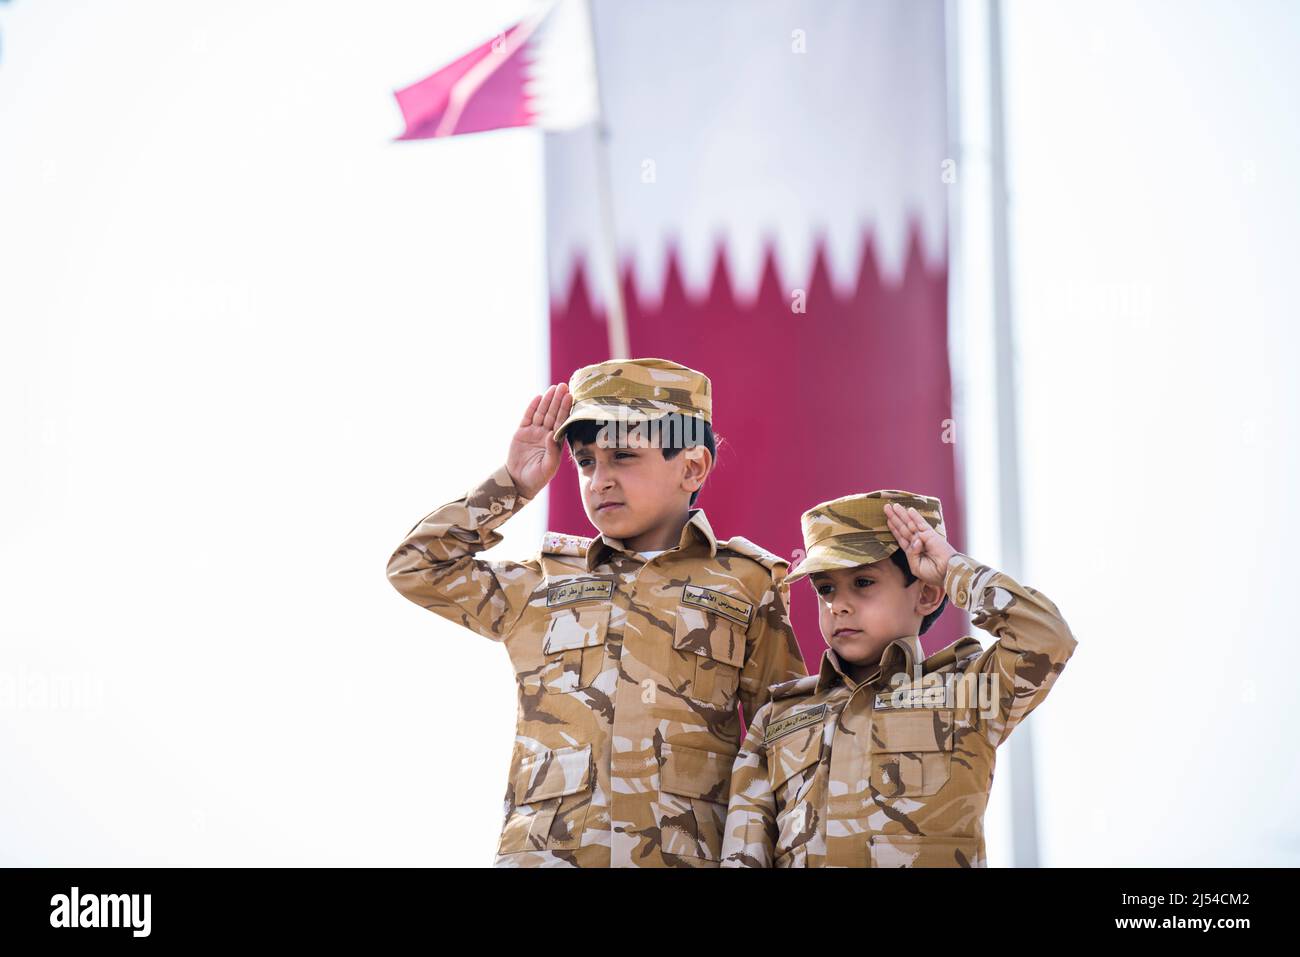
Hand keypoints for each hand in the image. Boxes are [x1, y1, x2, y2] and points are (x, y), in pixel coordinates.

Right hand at [506, 383, 572, 499]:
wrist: (518, 481)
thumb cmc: (537, 477)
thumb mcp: (548, 468)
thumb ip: (552, 452)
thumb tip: (552, 435)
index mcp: (555, 443)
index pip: (562, 422)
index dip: (565, 410)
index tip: (570, 397)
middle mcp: (546, 435)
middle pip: (553, 414)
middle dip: (558, 400)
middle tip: (564, 386)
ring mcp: (534, 432)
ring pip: (542, 413)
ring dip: (547, 400)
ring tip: (553, 388)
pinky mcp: (521, 432)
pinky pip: (528, 417)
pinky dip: (532, 407)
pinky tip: (538, 397)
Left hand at [883, 503, 955, 586]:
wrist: (947, 573)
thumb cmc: (934, 574)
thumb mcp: (916, 567)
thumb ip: (911, 554)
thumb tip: (915, 540)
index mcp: (913, 552)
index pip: (901, 538)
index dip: (894, 529)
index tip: (887, 520)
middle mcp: (918, 542)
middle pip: (903, 528)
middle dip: (894, 518)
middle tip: (886, 507)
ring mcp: (924, 537)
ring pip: (910, 524)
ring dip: (901, 515)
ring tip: (892, 506)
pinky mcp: (931, 534)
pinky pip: (921, 524)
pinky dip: (915, 517)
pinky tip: (909, 510)